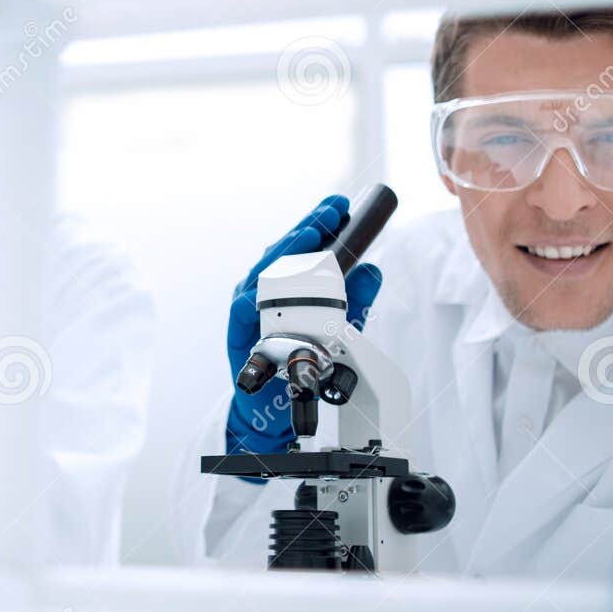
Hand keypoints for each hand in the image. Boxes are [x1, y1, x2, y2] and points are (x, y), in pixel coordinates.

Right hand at [225, 194, 383, 459]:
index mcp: (285, 282)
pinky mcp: (239, 332)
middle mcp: (264, 289)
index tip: (340, 205)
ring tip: (308, 239)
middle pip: (282, 251)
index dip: (319, 221)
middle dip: (307, 229)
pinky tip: (268, 285)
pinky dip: (254, 297)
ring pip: (263, 273)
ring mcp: (249, 307)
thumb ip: (355, 300)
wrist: (272, 406)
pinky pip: (243, 310)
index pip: (302, 245)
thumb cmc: (300, 360)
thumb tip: (373, 270)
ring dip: (285, 254)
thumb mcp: (338, 328)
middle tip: (330, 214)